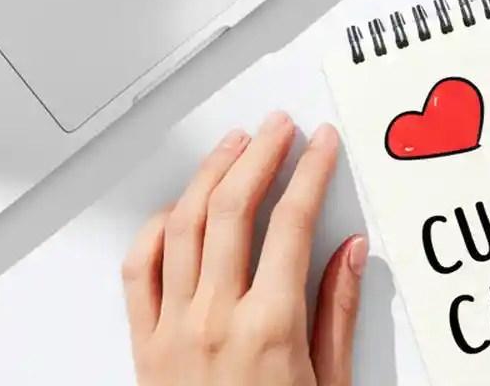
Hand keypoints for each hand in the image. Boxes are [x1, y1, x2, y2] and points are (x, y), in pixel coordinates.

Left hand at [122, 112, 366, 385]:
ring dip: (210, 174)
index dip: (310, 172)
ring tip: (234, 146)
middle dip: (260, 155)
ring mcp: (172, 328)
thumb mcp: (329, 382)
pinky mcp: (143, 343)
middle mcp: (215, 318)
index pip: (291, 222)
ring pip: (184, 225)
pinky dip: (157, 227)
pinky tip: (179, 207)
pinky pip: (139, 268)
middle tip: (279, 129)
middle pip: (233, 208)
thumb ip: (337, 311)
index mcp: (269, 326)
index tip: (321, 146)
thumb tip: (350, 253)